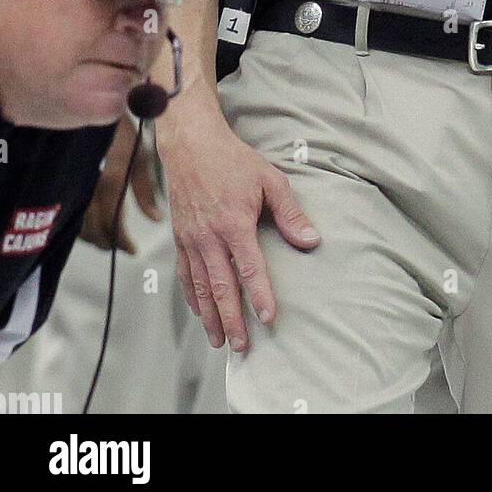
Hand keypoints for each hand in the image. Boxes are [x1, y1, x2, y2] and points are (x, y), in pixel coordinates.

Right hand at [79, 114, 162, 252]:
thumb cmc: (120, 128)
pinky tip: (87, 222)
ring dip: (92, 236)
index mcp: (110, 182)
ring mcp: (72, 186)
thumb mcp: (140, 153)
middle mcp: (88, 189)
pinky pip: (66, 211)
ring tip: (106, 237)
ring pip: (77, 224)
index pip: (114, 223)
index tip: (133, 250)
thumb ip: (146, 188)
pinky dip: (77, 223)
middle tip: (120, 245)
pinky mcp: (61, 182)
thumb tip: (157, 218)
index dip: (123, 241)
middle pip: (94, 230)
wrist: (88, 106)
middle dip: (108, 242)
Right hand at [159, 98, 319, 351]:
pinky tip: (201, 312)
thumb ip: (290, 213)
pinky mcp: (180, 237)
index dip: (260, 295)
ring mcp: (191, 239)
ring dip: (210, 316)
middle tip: (241, 347)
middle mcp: (209, 237)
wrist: (191, 144)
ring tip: (220, 341)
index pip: (250, 268)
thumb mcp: (270, 180)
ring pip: (201, 287)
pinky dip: (192, 297)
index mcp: (234, 223)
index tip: (268, 319)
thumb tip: (311, 241)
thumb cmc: (234, 160)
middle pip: (221, 287)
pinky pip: (185, 274)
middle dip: (232, 319)